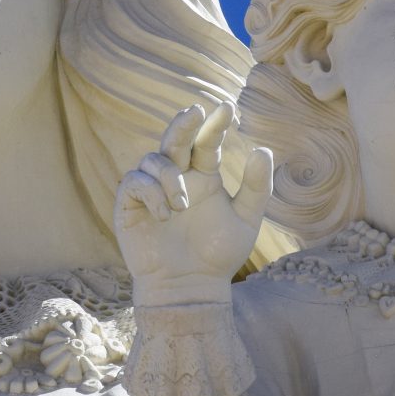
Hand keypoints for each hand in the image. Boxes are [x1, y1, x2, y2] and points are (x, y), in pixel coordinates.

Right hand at [114, 104, 272, 306]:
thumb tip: (263, 150)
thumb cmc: (217, 255)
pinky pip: (135, 182)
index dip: (215, 124)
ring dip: (169, 175)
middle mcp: (177, 176)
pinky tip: (165, 214)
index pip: (207, 142)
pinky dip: (151, 193)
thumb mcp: (246, 221)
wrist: (189, 288)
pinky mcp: (131, 204)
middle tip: (195, 111)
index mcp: (204, 176)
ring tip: (182, 204)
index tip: (227, 107)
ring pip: (154, 158)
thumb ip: (256, 187)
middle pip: (176, 138)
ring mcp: (152, 189)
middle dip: (184, 123)